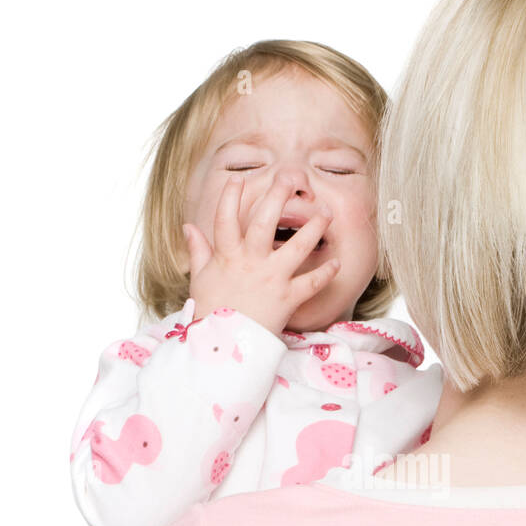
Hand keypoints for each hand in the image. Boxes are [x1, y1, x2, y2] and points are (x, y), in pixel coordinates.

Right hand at [182, 173, 339, 335]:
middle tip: (290, 178)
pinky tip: (337, 262)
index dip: (230, 197)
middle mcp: (251, 262)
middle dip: (278, 197)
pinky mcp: (288, 298)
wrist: (224, 346)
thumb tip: (188, 227)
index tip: (238, 179)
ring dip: (314, 228)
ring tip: (326, 212)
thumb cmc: (211, 312)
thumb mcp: (200, 279)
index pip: (225, 219)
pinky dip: (326, 273)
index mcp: (227, 256)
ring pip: (297, 247)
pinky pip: (311, 283)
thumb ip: (199, 251)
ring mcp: (271, 279)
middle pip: (264, 222)